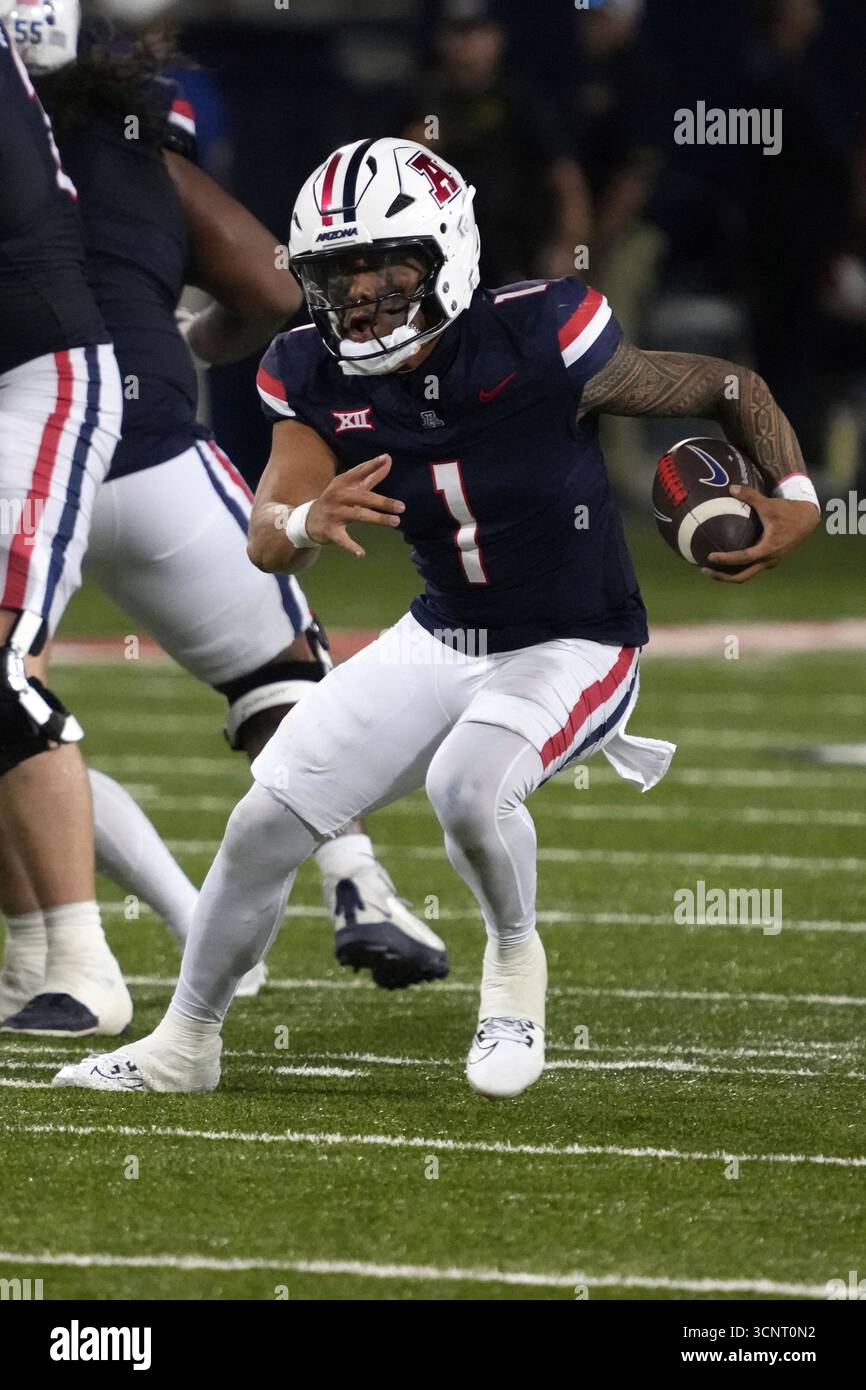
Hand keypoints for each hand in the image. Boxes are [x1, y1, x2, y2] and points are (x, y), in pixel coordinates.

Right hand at [305, 454, 403, 557]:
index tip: (385, 459)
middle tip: (401, 507)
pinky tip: (361, 554)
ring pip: (358, 516)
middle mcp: (338, 496)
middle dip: (382, 502)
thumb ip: (370, 475)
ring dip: (377, 519)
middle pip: (363, 497)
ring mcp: (334, 514)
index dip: (371, 465)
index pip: (358, 472)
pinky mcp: (330, 531)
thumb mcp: (350, 487)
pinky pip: (342, 539)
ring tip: (395, 522)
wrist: (308, 520)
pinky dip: (351, 547)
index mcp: (342, 483)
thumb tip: (388, 458)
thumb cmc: (336, 501)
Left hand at [704, 486, 819, 583]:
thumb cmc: (788, 512)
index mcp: (768, 549)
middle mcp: (768, 560)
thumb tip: (731, 488)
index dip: (725, 560)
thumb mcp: (769, 504)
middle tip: (704, 570)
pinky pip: (750, 569)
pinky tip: (725, 561)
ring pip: (746, 575)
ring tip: (710, 569)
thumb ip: (750, 496)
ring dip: (728, 575)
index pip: (742, 559)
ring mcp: (769, 562)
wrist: (807, 520)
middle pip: (741, 577)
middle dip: (722, 576)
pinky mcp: (769, 560)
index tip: (709, 557)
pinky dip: (737, 568)